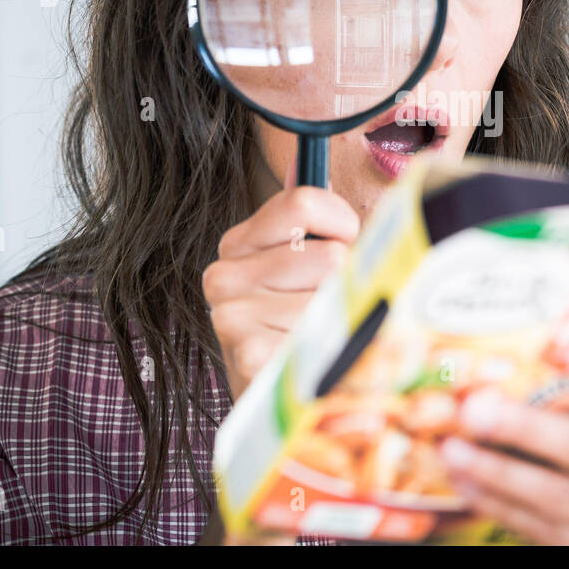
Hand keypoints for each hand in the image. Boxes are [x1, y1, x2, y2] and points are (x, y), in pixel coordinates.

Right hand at [203, 185, 359, 399]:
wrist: (274, 401)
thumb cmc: (300, 325)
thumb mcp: (305, 267)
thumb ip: (314, 221)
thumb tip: (320, 168)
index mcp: (239, 244)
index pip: (303, 202)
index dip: (342, 226)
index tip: (343, 248)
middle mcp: (224, 275)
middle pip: (328, 254)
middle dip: (344, 282)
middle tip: (326, 309)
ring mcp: (231, 316)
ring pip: (331, 295)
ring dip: (339, 318)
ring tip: (320, 336)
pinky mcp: (248, 354)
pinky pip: (323, 334)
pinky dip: (332, 348)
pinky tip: (312, 360)